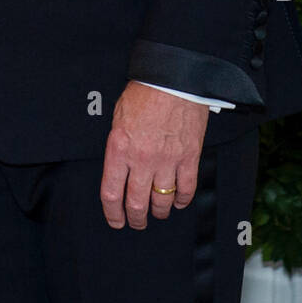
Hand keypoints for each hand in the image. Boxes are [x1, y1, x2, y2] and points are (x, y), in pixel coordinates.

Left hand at [100, 82, 208, 229]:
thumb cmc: (143, 93)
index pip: (112, 193)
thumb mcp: (118, 117)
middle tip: (136, 222)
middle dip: (136, 218)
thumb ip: (118, 146)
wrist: (173, 80)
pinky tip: (178, 201)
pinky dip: (182, 200)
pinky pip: (186, 189)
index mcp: (120, 148)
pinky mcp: (189, 157)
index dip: (113, 213)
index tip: (115, 220)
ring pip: (162, 200)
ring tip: (157, 213)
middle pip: (137, 203)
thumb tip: (120, 168)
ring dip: (158, 211)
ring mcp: (167, 160)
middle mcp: (142, 159)